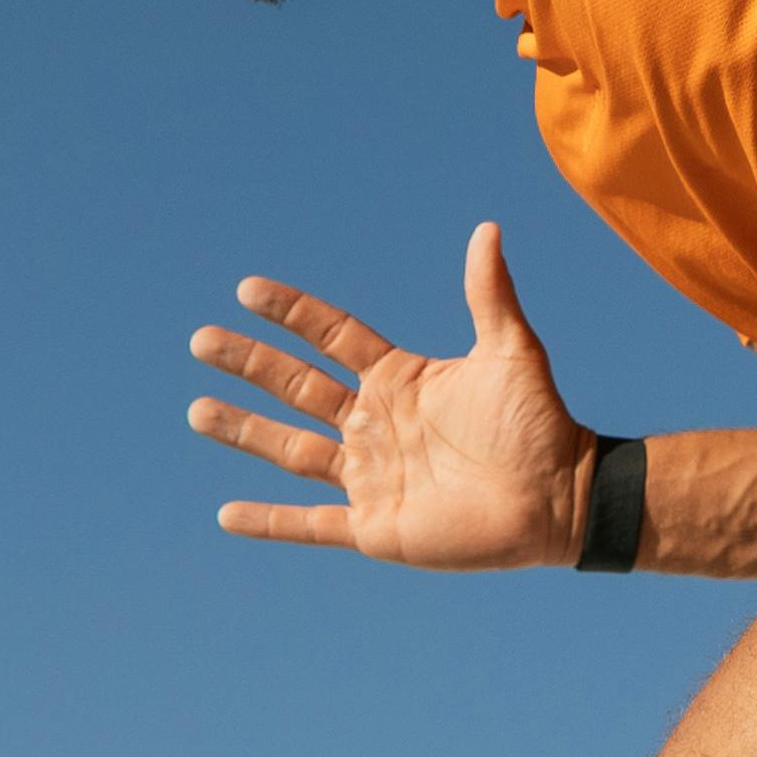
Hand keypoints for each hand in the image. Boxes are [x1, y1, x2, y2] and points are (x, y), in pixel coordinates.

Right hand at [186, 230, 589, 568]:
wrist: (560, 499)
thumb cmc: (540, 425)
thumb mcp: (510, 352)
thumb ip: (489, 294)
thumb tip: (488, 229)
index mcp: (399, 380)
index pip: (331, 337)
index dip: (292, 313)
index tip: (247, 290)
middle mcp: (375, 425)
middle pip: (296, 386)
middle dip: (249, 363)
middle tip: (200, 339)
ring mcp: (371, 476)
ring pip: (291, 449)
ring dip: (243, 430)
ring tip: (196, 410)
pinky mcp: (375, 527)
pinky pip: (311, 525)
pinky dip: (270, 522)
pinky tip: (227, 515)